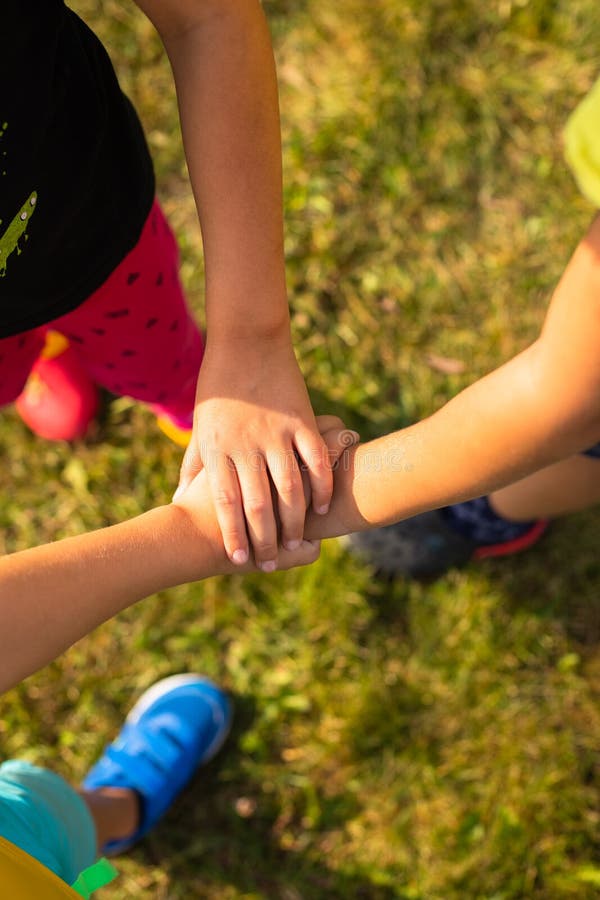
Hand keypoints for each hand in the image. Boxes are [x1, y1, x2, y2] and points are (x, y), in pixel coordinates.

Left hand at [176, 337, 337, 569]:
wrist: (245, 341)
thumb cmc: (217, 387)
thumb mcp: (201, 427)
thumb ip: (194, 464)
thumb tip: (180, 497)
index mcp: (220, 448)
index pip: (226, 501)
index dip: (233, 533)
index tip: (239, 560)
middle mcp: (247, 444)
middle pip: (258, 502)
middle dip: (265, 538)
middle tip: (272, 562)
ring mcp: (277, 433)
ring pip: (290, 487)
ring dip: (295, 520)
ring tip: (298, 542)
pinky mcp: (302, 420)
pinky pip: (316, 460)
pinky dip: (322, 485)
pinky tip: (323, 507)